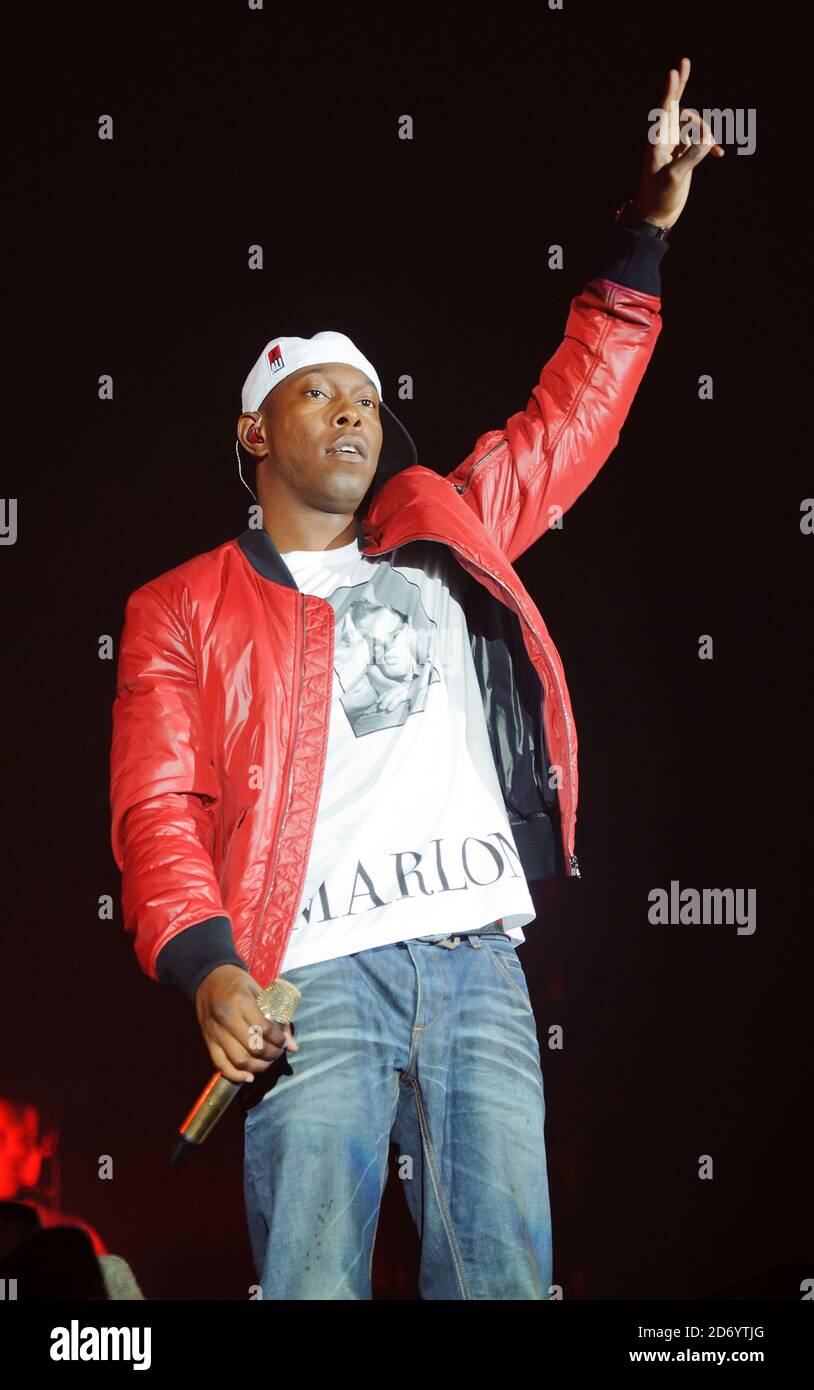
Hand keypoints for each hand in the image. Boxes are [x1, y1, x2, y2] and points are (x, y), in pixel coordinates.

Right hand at [195, 964, 298, 1084]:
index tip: (284, 1043)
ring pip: (238, 1060)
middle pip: (253, 1047)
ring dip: (257, 1067)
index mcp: (241, 1001)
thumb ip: (276, 1017)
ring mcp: (215, 1031)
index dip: (278, 1040)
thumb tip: (292, 1046)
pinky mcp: (208, 1041)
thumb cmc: (237, 983)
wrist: (208, 978)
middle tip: (278, 1053)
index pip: (264, 1028)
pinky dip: (236, 1075)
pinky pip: (220, 1065)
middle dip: (271, 1055)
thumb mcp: (259, 991)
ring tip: (267, 1063)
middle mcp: (227, 1018)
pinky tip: (249, 1077)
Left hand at [634, 56, 724, 229]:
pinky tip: (718, 154)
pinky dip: (709, 144)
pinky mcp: (684, 154)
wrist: (658, 215)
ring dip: (705, 130)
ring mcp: (675, 145)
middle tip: (684, 62)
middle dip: (680, 86)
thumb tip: (707, 141)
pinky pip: (699, 140)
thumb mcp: (675, 179)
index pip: (665, 111)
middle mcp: (665, 139)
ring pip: (694, 124)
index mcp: (657, 142)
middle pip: (676, 106)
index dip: (670, 91)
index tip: (674, 72)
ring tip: (712, 148)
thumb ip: (691, 159)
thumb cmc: (659, 198)